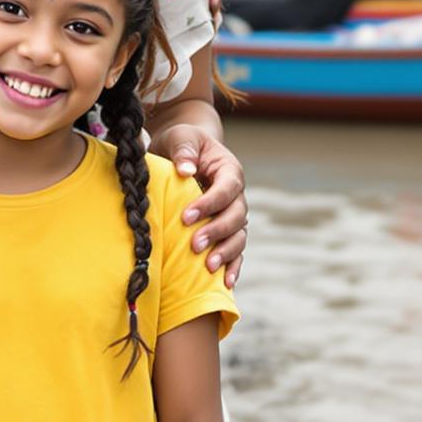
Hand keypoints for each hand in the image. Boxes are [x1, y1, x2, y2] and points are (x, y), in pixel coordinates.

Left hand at [154, 123, 245, 287]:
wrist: (187, 152)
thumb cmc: (184, 143)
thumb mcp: (182, 138)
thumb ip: (184, 151)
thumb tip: (186, 170)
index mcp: (229, 171)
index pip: (227, 189)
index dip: (210, 203)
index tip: (186, 217)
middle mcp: (237, 195)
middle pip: (236, 216)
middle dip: (217, 231)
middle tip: (195, 244)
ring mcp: (233, 215)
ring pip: (239, 236)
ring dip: (226, 252)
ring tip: (209, 267)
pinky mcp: (226, 231)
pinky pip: (235, 251)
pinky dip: (233, 266)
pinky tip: (225, 283)